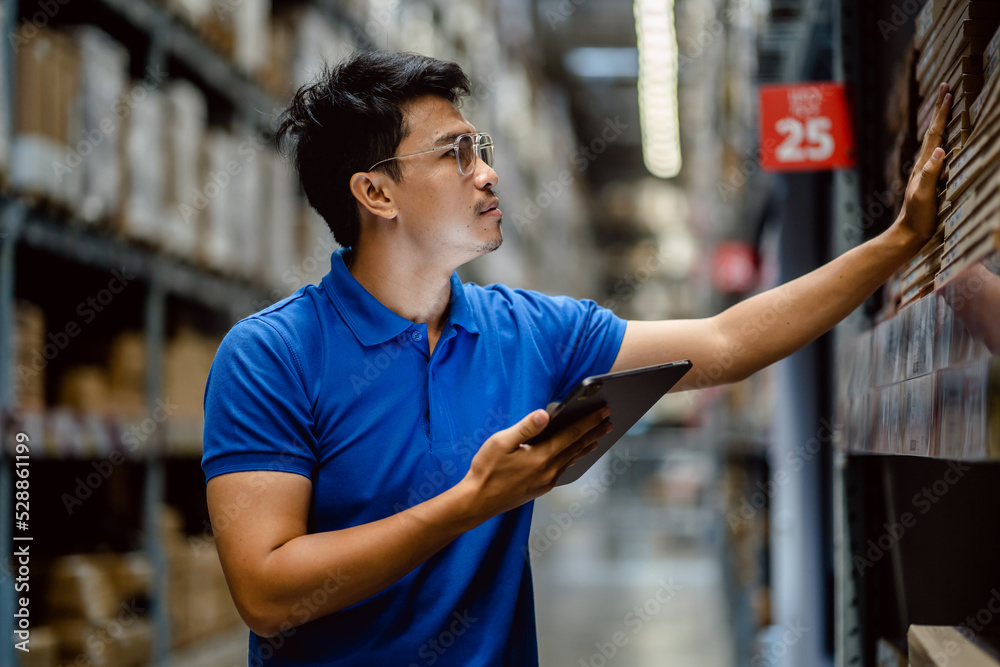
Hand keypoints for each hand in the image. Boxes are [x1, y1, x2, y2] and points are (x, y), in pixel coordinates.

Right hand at [459, 407, 612, 518]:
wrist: (477, 501)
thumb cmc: (486, 470)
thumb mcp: (501, 442)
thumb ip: (525, 427)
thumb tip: (545, 414)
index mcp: (541, 456)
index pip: (572, 434)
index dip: (589, 421)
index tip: (603, 411)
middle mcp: (549, 470)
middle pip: (577, 447)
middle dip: (594, 432)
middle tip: (609, 421)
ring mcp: (546, 481)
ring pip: (572, 460)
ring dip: (586, 446)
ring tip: (598, 437)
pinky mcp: (541, 488)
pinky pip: (564, 469)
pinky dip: (574, 458)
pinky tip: (574, 456)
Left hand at [892, 82, 951, 246]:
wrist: (909, 233)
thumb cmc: (918, 216)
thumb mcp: (924, 193)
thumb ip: (931, 172)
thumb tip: (939, 149)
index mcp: (923, 164)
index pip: (934, 133)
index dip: (941, 113)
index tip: (948, 92)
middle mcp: (924, 164)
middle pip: (933, 131)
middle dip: (940, 109)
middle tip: (946, 87)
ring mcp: (926, 171)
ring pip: (935, 139)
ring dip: (941, 121)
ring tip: (946, 105)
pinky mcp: (930, 179)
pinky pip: (937, 152)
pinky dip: (943, 139)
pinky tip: (945, 139)